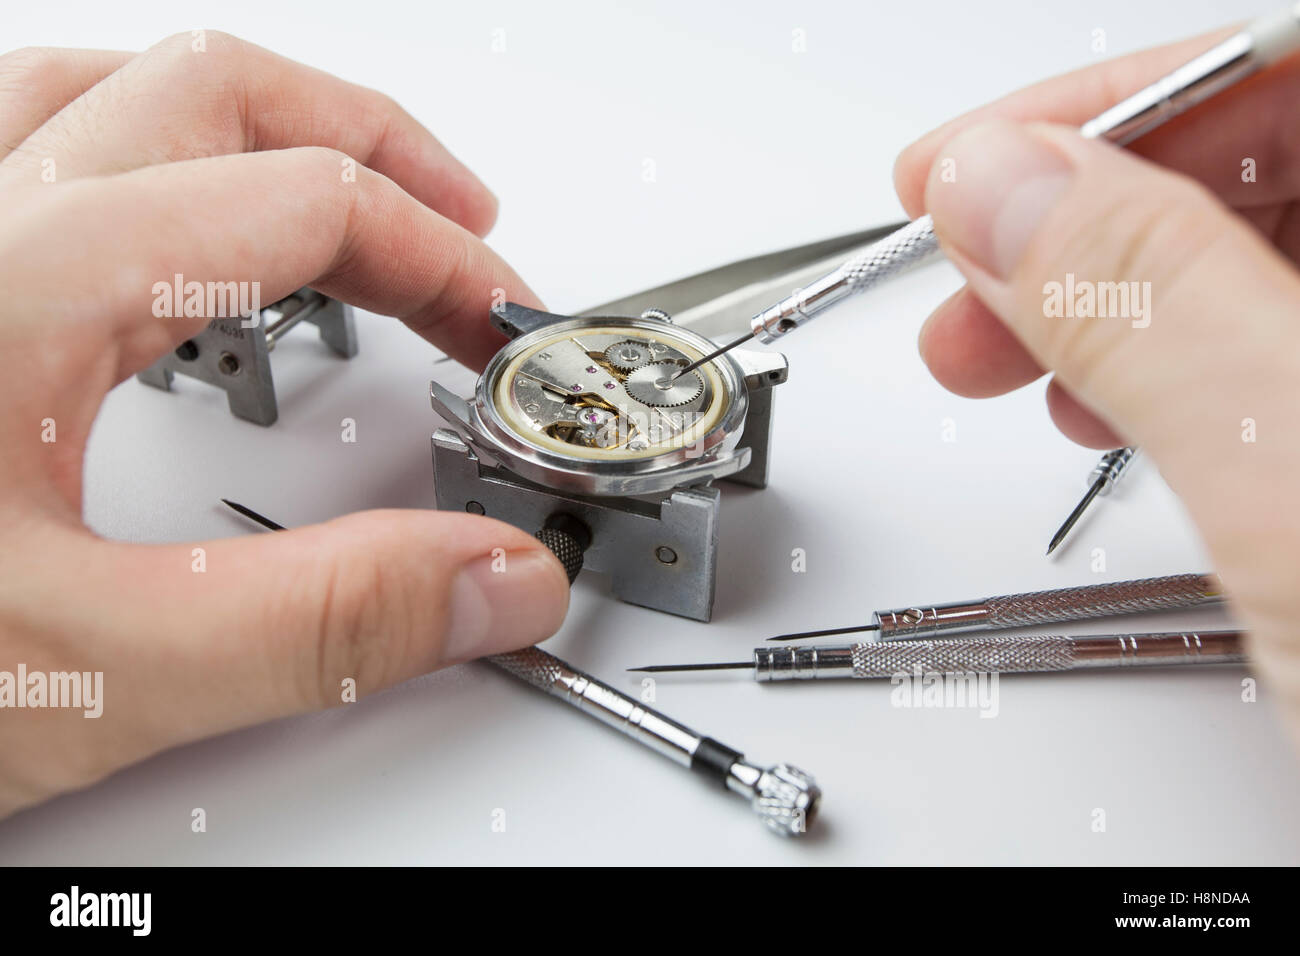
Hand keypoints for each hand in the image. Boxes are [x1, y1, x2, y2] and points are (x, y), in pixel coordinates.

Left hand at [0, 33, 568, 817]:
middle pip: (217, 88)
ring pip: (109, 89)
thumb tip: (487, 585)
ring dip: (255, 127)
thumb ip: (326, 628)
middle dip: (374, 148)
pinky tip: (163, 222)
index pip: (303, 198)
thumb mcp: (90, 670)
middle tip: (460, 227)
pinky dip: (139, 155)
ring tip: (339, 192)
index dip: (435, 250)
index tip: (493, 317)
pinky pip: (24, 142)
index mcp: (14, 280)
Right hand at [894, 26, 1299, 737]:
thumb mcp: (1298, 487)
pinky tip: (1096, 404)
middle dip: (1081, 213)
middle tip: (960, 269)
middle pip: (1265, 164)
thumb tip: (999, 189)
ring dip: (1098, 296)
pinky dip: (1149, 368)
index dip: (1111, 106)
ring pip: (1244, 264)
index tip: (967, 162)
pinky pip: (1250, 353)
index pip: (1293, 70)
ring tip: (1002, 355)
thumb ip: (1148, 307)